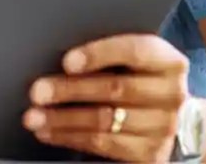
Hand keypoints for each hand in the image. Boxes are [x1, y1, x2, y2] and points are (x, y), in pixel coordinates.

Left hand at [24, 34, 189, 161]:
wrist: (170, 118)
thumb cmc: (138, 79)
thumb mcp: (131, 61)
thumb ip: (107, 55)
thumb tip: (61, 59)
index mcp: (168, 61)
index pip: (135, 51)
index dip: (99, 54)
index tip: (67, 62)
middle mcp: (171, 94)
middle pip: (115, 89)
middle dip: (69, 90)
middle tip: (37, 91)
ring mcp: (163, 127)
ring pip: (105, 121)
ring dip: (62, 119)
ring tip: (34, 116)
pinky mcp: (150, 153)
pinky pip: (103, 145)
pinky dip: (70, 137)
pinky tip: (49, 132)